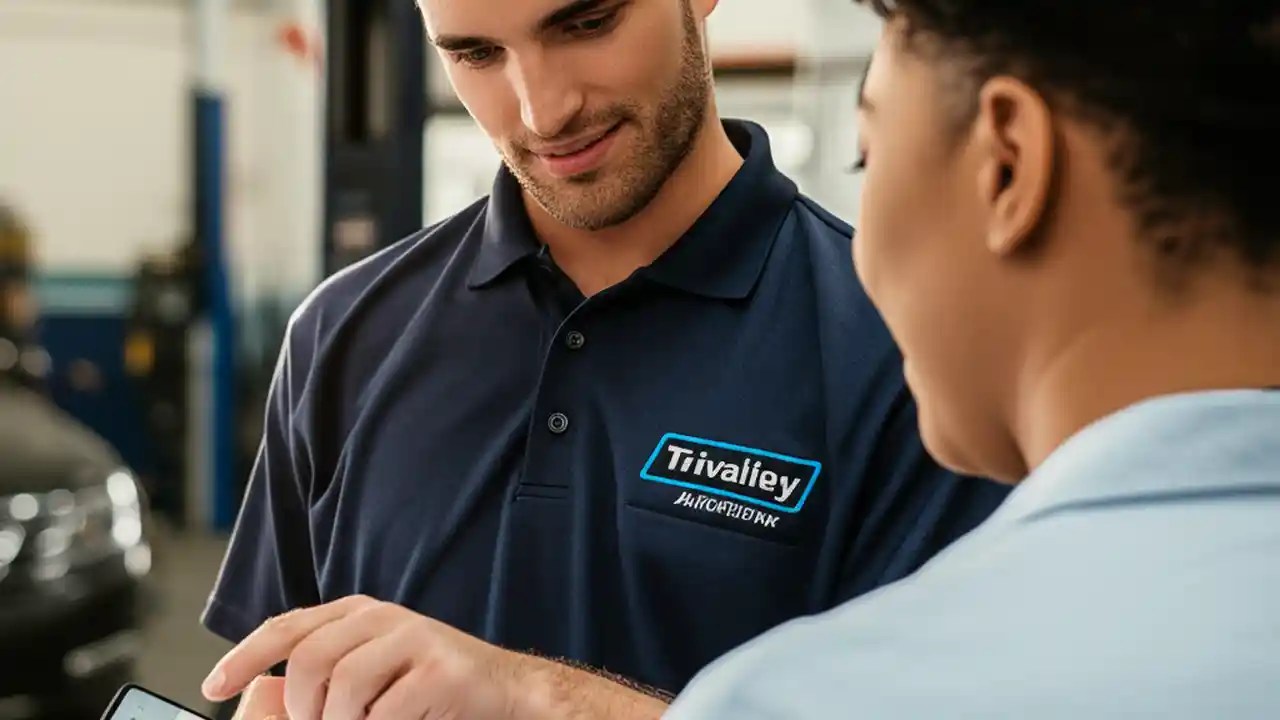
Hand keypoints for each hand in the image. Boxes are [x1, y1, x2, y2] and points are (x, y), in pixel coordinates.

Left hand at [201, 596, 519, 719]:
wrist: (505, 693)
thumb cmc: (428, 690)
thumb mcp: (369, 675)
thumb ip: (320, 677)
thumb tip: (256, 693)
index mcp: (358, 614)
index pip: (286, 628)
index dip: (243, 657)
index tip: (213, 688)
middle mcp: (382, 618)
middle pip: (308, 662)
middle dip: (304, 710)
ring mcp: (414, 639)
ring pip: (342, 690)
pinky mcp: (438, 670)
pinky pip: (384, 712)